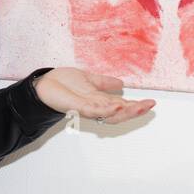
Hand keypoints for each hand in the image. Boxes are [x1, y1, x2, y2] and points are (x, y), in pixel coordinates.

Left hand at [32, 67, 155, 123]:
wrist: (43, 85)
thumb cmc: (62, 84)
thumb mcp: (89, 79)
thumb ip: (104, 83)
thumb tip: (121, 84)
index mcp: (99, 101)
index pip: (121, 106)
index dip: (135, 105)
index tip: (150, 102)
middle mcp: (95, 107)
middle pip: (119, 113)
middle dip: (135, 110)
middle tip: (149, 106)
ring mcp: (86, 108)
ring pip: (109, 114)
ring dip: (125, 112)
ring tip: (138, 107)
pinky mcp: (76, 107)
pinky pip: (93, 111)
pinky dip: (105, 110)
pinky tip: (116, 106)